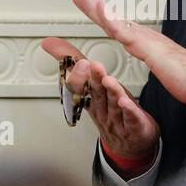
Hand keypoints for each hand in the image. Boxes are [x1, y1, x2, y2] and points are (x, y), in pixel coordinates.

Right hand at [40, 36, 159, 162]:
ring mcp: (118, 119)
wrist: (130, 143)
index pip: (81, 86)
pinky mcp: (135, 126)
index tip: (78, 62)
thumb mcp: (93, 84)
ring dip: (110, 91)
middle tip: (87, 65)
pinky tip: (126, 102)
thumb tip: (50, 42)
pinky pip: (131, 118)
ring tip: (107, 79)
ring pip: (113, 104)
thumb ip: (73, 61)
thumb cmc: (111, 111)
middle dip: (91, 79)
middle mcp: (103, 109)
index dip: (78, 76)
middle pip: (96, 93)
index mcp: (92, 97)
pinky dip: (129, 110)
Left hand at [66, 0, 185, 104]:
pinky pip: (127, 34)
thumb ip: (156, 59)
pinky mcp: (149, 49)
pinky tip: (103, 13)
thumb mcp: (164, 67)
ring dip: (99, 9)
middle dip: (94, 6)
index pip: (119, 26)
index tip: (91, 4)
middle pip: (113, 19)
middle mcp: (144, 37)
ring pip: (116, 22)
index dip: (103, 15)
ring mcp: (146, 41)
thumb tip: (154, 56)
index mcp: (145, 42)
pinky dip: (113, 22)